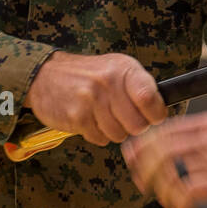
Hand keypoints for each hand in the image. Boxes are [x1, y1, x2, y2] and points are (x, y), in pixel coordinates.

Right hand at [25, 51, 165, 145]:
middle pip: (137, 124)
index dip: (156, 114)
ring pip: (119, 135)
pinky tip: (89, 120)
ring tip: (103, 116)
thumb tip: (161, 110)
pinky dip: (97, 134)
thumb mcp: (117, 68)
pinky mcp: (77, 117)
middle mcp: (108, 82)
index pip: (150, 99)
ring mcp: (91, 100)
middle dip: (134, 126)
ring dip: (114, 131)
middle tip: (123, 118)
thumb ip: (140, 86)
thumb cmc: (87, 74)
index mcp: (123, 69)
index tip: (153, 116)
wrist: (46, 75)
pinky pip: (100, 139)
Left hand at [122, 112, 206, 207]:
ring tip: (163, 199)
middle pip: (158, 149)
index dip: (144, 142)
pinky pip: (185, 192)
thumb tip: (202, 145)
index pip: (166, 129)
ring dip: (159, 188)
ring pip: (167, 172)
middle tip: (139, 179)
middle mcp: (204, 139)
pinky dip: (179, 202)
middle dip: (141, 165)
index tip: (133, 151)